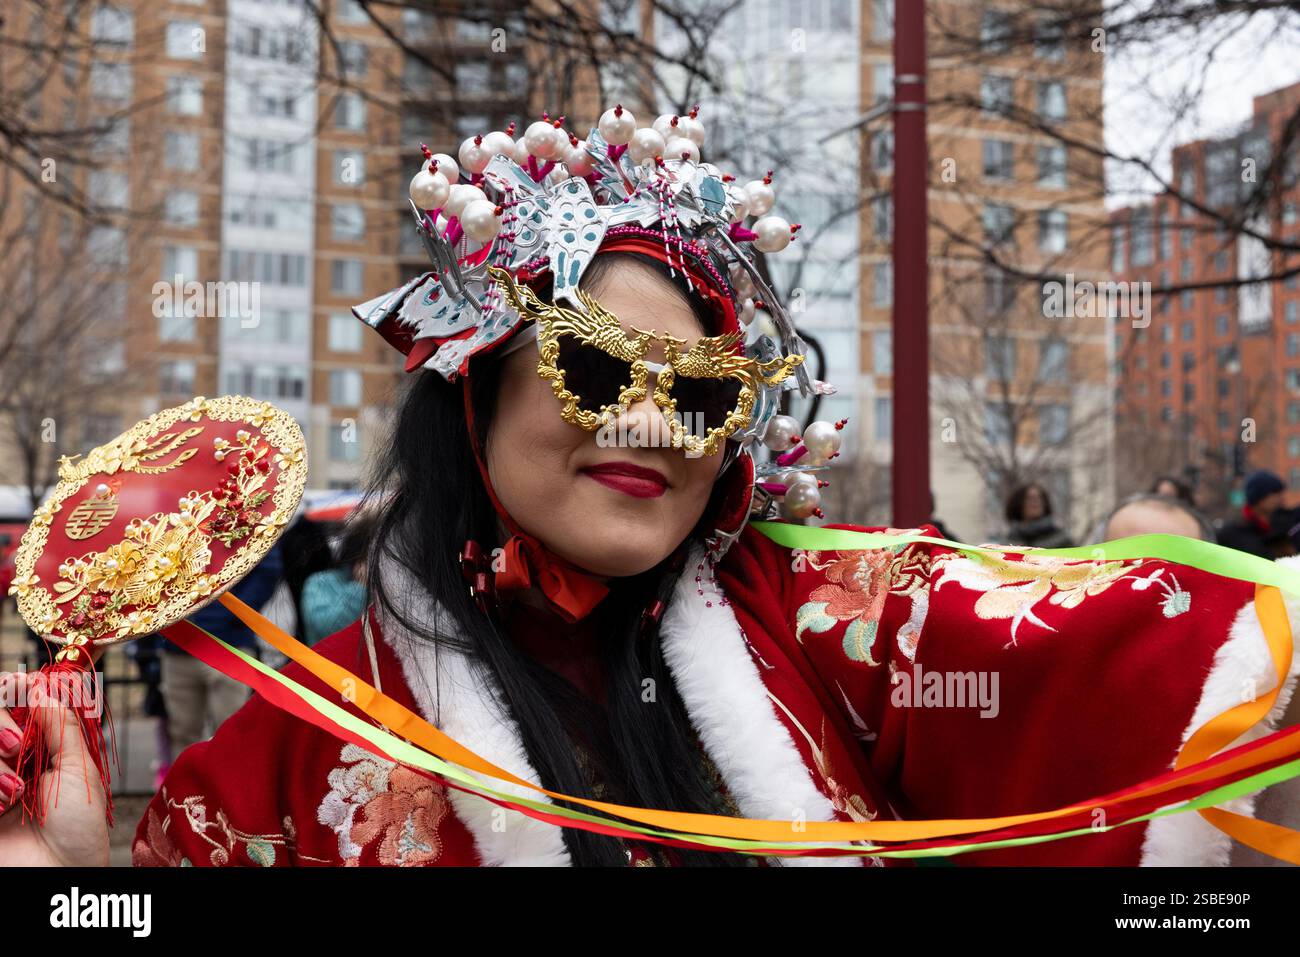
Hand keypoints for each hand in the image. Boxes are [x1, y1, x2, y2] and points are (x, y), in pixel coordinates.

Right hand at [0, 671, 109, 865]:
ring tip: (14, 792)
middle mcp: (10, 757)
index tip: (20, 684)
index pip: (17, 702)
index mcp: (42, 745)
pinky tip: (2, 806)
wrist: (57, 875)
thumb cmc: (78, 829)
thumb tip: (44, 688)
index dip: (15, 688)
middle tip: (16, 745)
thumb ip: (62, 726)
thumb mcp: (80, 770)